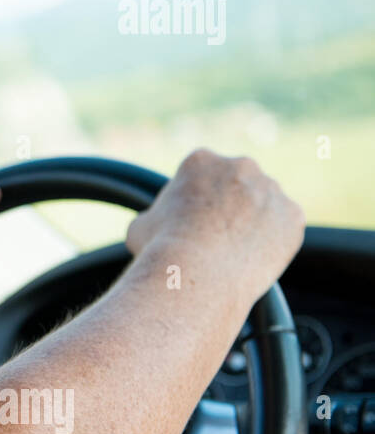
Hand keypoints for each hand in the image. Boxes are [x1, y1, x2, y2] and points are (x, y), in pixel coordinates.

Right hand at [126, 149, 304, 301]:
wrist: (195, 273)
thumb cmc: (160, 249)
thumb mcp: (140, 226)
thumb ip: (155, 217)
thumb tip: (154, 225)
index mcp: (201, 160)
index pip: (202, 175)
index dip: (196, 202)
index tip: (192, 223)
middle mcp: (240, 165)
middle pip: (237, 183)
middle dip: (230, 205)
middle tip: (217, 237)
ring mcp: (270, 189)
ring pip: (264, 204)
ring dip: (254, 222)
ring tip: (236, 253)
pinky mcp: (292, 216)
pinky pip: (285, 227)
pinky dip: (274, 241)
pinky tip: (254, 259)